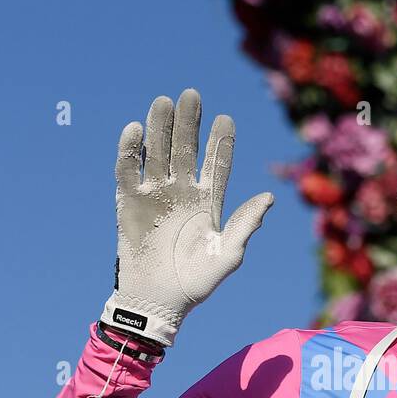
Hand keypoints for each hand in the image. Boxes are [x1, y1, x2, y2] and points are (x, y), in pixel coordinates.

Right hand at [101, 88, 273, 347]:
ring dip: (160, 128)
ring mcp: (155, 195)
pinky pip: (128, 172)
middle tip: (192, 95)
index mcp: (208, 202)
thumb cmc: (196, 283)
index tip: (225, 119)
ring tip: (163, 102)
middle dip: (189, 123)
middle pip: (186, 150)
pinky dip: (130, 151)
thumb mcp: (227, 255)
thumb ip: (245, 224)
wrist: (158, 302)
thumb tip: (269, 197)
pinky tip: (134, 130)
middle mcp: (182, 193)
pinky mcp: (129, 203)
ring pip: (158, 153)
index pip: (216, 164)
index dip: (220, 142)